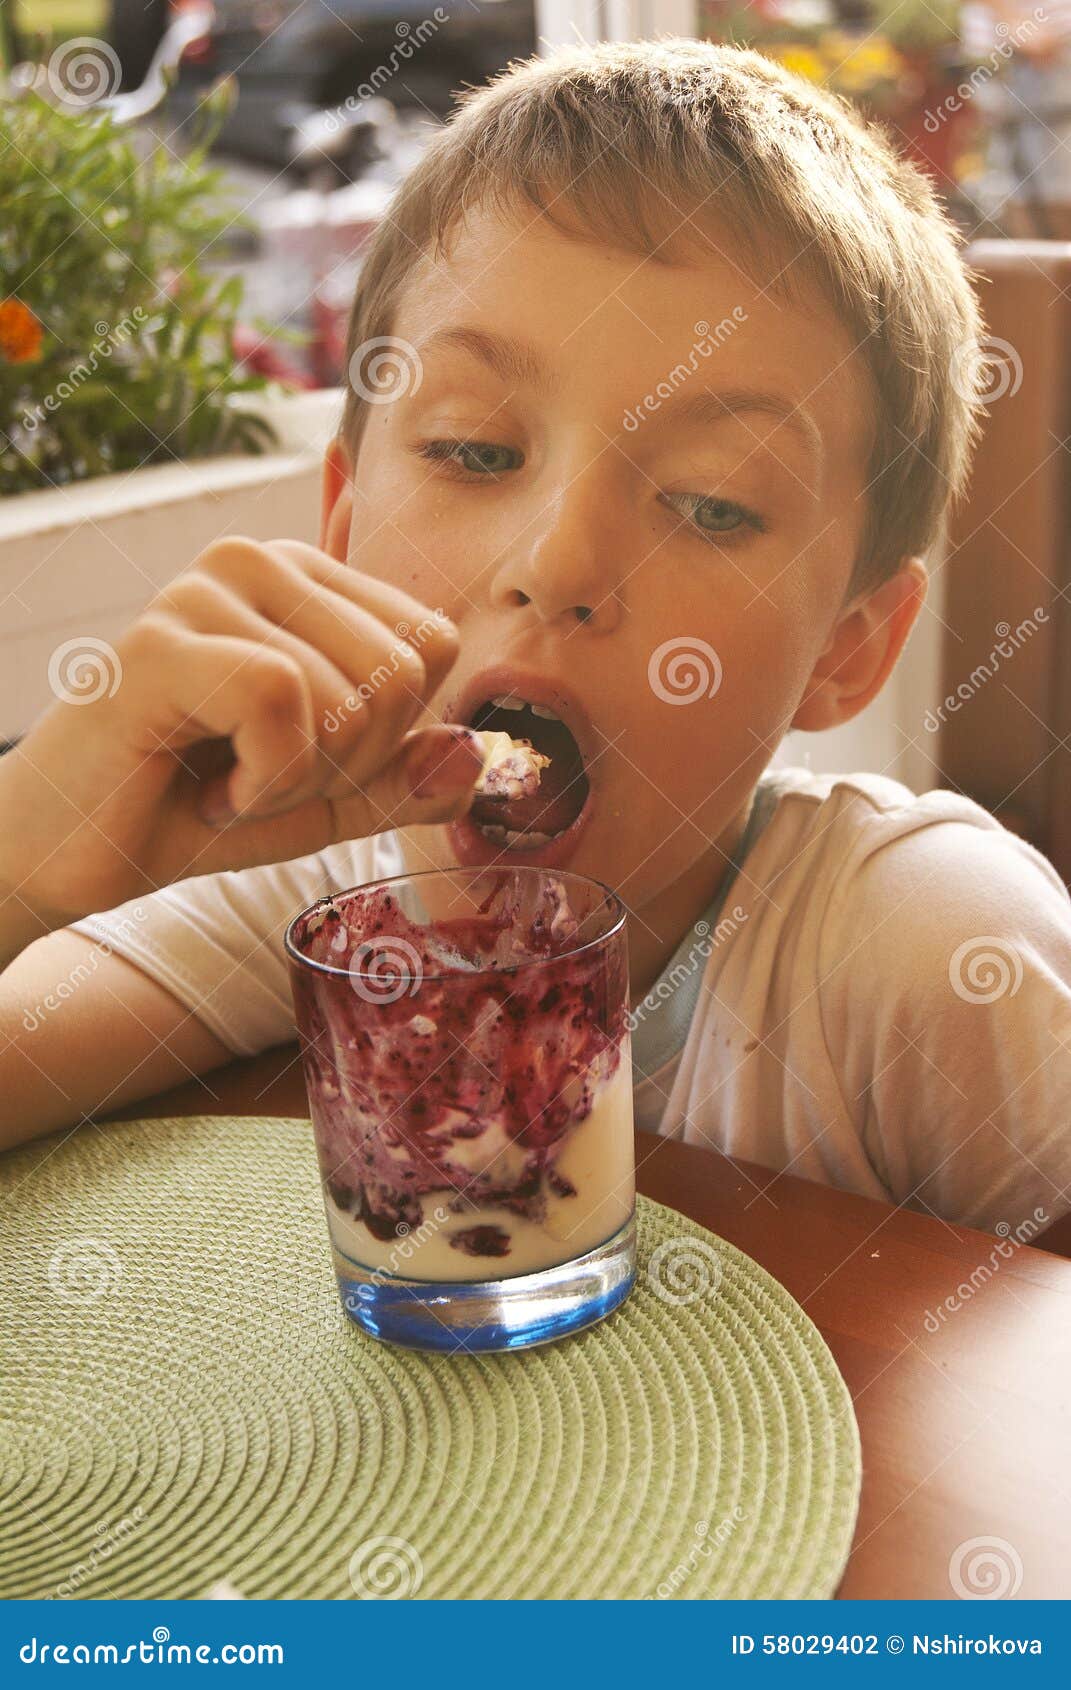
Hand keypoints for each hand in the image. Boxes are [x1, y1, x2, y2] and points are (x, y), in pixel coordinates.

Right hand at [0, 538, 479, 935]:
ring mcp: (205, 591)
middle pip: (404, 671)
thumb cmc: (189, 810)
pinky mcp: (162, 642)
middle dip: (348, 764)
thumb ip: (405, 780)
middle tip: (260, 778)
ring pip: (349, 695)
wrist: (64, 854)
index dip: (392, 736)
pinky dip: (262, 781)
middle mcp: (257, 561)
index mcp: (305, 580)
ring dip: (294, 782)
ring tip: (223, 781)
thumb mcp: (326, 801)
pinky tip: (206, 789)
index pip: (432, 646)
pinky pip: (283, 703)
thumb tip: (477, 755)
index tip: (307, 760)